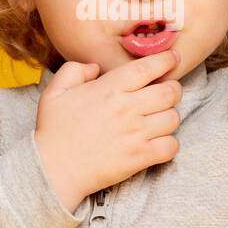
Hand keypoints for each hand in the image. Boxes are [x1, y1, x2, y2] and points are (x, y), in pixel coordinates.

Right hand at [34, 49, 182, 212]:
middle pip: (170, 92)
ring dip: (170, 116)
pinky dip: (169, 143)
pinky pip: (172, 146)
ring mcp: (136, 134)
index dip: (166, 60)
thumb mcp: (55, 91)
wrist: (54, 169)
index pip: (149, 67)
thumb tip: (95, 67)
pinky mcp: (140, 157)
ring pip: (174, 118)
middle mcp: (127, 108)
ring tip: (160, 118)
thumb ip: (74, 70)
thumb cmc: (54, 130)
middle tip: (166, 92)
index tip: (172, 58)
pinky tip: (158, 141)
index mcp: (110, 88)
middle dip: (173, 89)